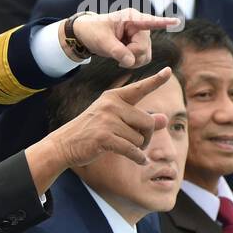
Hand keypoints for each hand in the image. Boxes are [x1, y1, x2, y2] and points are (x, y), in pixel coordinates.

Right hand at [26, 68, 174, 193]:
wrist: (64, 144)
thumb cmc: (90, 132)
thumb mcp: (113, 121)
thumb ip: (139, 119)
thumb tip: (165, 119)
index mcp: (113, 98)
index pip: (139, 88)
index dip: (155, 81)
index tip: (168, 71)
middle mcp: (111, 106)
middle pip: (147, 122)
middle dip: (147, 136)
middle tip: (139, 143)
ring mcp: (107, 121)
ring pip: (140, 138)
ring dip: (138, 148)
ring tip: (125, 148)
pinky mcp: (105, 138)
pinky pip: (132, 150)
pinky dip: (138, 158)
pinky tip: (139, 161)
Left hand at [66, 9, 174, 66]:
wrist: (87, 34)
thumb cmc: (92, 31)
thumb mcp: (101, 41)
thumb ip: (116, 51)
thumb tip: (130, 62)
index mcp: (130, 18)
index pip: (149, 21)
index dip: (163, 22)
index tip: (177, 21)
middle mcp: (139, 26)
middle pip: (144, 47)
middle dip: (131, 55)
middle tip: (116, 57)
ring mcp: (141, 36)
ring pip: (146, 55)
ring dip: (134, 61)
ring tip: (118, 59)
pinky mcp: (139, 44)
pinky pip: (143, 58)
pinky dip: (134, 63)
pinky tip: (123, 61)